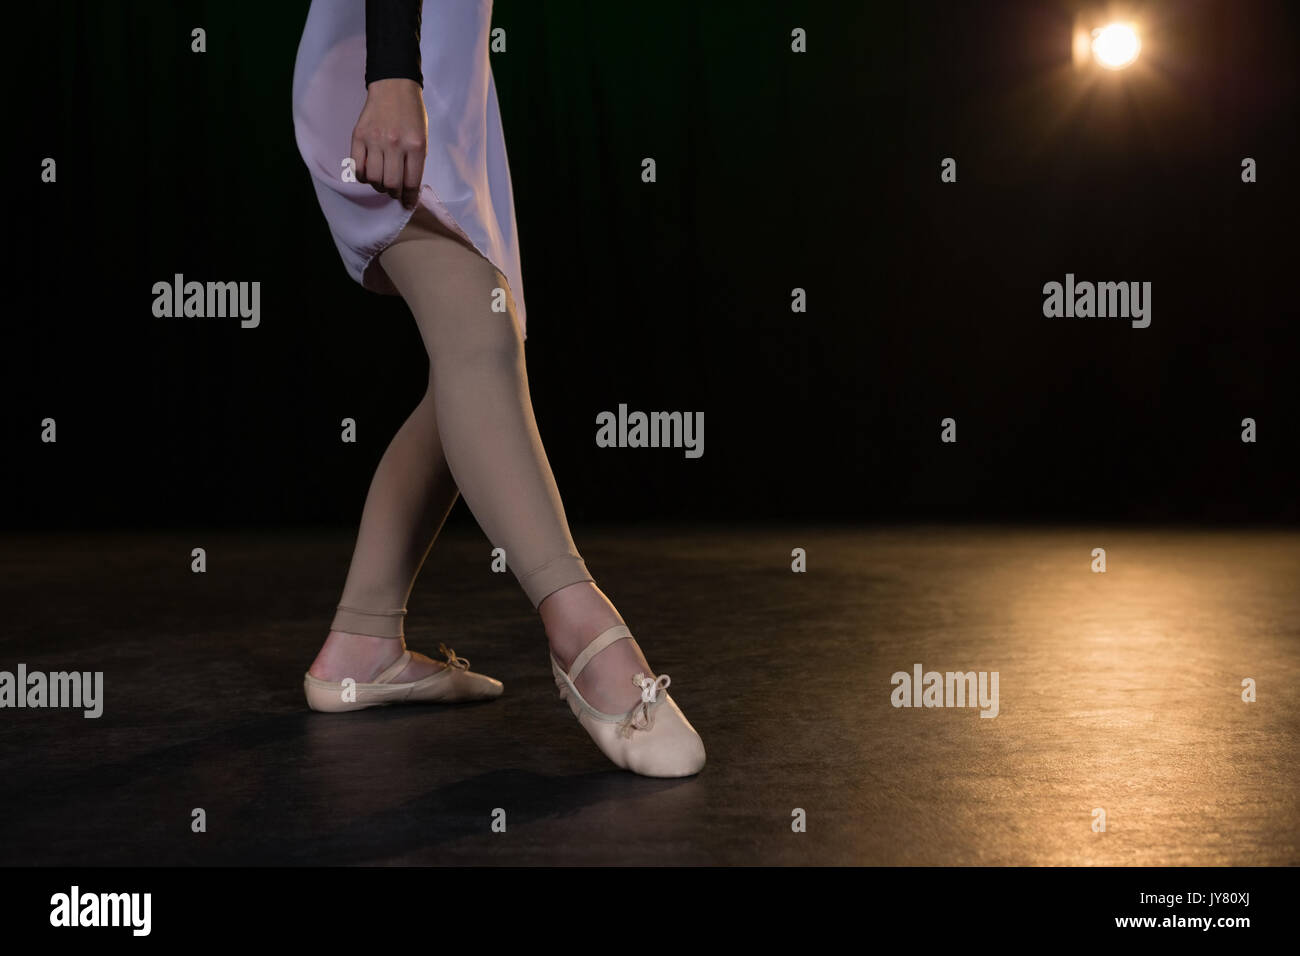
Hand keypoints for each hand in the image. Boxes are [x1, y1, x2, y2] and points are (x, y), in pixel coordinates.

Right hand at [350, 78, 427, 208]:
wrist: (393, 86)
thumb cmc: (411, 114)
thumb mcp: (423, 138)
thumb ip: (416, 163)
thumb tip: (409, 189)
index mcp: (415, 145)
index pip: (411, 183)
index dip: (409, 198)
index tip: (407, 203)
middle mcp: (394, 144)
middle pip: (391, 184)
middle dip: (394, 194)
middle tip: (395, 192)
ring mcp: (374, 140)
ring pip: (373, 179)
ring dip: (378, 186)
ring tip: (382, 180)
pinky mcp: (358, 136)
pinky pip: (357, 168)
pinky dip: (362, 177)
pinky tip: (369, 173)